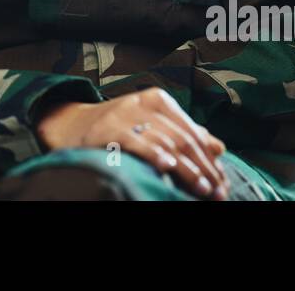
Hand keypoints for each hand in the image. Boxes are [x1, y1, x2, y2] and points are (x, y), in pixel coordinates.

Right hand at [35, 88, 229, 198]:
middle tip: (217, 192)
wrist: (71, 125)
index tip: (223, 183)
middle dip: (204, 168)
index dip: (210, 160)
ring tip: (202, 188)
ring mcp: (124, 115)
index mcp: (158, 100)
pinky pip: (134, 141)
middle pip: (183, 138)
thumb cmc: (118, 128)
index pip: (192, 132)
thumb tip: (218, 147)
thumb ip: (183, 133)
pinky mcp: (106, 129)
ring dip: (187, 169)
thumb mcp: (151, 125)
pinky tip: (167, 164)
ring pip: (165, 141)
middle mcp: (143, 103)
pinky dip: (153, 152)